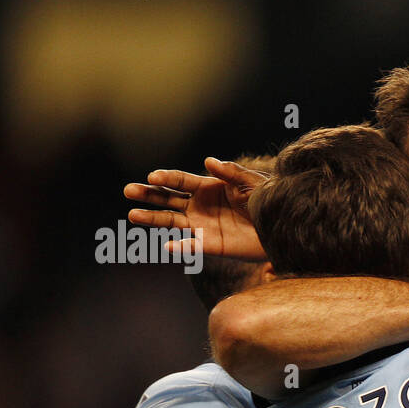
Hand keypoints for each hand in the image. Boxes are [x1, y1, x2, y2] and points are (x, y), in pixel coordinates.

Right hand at [123, 157, 269, 260]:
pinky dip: (180, 247)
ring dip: (152, 218)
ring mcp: (202, 225)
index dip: (166, 178)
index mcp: (208, 187)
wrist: (280, 225)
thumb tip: (208, 161)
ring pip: (171, 220)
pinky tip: (167, 246)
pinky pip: (191, 246)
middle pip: (168, 198)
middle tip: (128, 190)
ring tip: (132, 215)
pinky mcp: (210, 245)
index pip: (180, 181)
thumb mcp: (250, 183)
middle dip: (148, 194)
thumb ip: (230, 173)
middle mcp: (199, 205)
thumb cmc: (266, 200)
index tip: (152, 176)